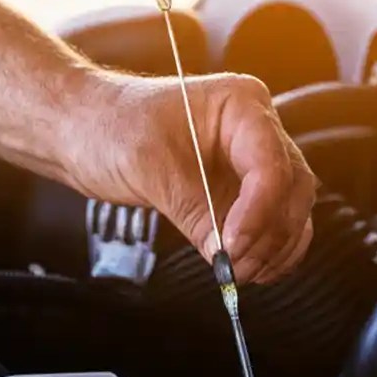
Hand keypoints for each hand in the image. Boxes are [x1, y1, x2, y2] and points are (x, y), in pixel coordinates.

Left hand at [62, 72, 316, 282]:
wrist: (84, 127)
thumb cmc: (112, 127)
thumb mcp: (150, 167)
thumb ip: (194, 210)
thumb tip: (225, 255)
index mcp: (242, 105)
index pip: (271, 165)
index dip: (258, 211)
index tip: (232, 247)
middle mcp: (257, 130)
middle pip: (293, 188)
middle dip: (270, 233)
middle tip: (234, 266)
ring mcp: (252, 160)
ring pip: (292, 208)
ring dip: (274, 247)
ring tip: (238, 272)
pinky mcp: (241, 189)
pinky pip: (273, 221)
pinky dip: (268, 248)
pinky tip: (247, 267)